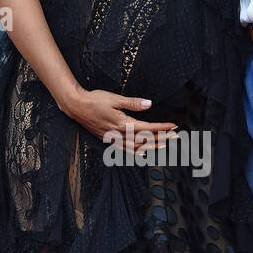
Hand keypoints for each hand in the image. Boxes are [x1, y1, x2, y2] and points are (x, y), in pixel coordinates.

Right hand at [63, 89, 178, 153]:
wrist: (76, 106)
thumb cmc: (94, 100)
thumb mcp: (115, 98)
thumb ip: (133, 103)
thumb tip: (149, 103)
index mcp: (122, 123)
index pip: (147, 127)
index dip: (162, 128)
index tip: (173, 126)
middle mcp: (119, 134)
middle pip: (145, 139)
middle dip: (162, 138)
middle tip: (175, 136)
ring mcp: (113, 138)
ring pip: (136, 147)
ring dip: (152, 146)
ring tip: (165, 145)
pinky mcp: (108, 139)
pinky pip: (125, 149)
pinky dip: (136, 152)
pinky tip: (143, 153)